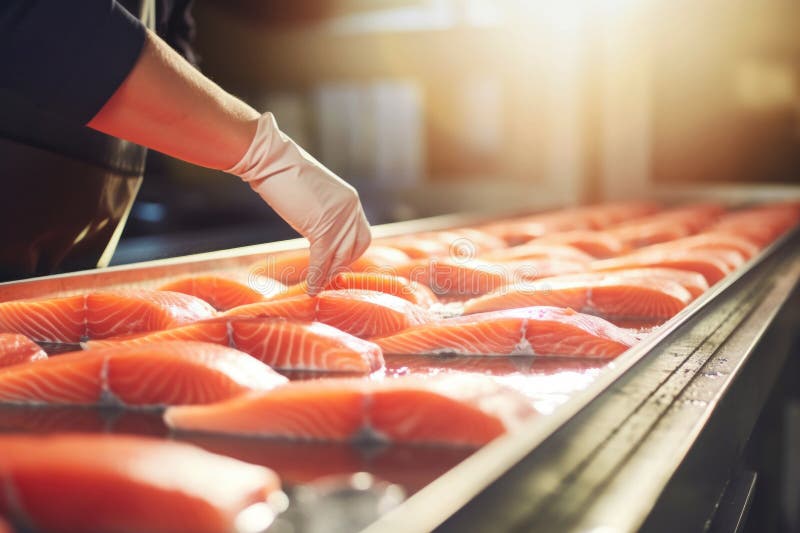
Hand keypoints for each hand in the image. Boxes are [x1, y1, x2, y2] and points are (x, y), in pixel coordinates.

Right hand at [226, 113, 371, 293]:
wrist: (269, 160)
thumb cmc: (283, 174)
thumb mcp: (313, 196)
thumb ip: (323, 214)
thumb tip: (318, 232)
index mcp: (350, 200)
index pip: (360, 234)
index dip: (349, 252)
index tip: (336, 264)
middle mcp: (351, 208)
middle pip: (355, 247)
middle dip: (341, 265)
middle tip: (326, 278)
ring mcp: (339, 217)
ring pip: (339, 256)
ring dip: (327, 275)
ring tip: (316, 287)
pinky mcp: (323, 227)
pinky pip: (322, 259)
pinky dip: (317, 276)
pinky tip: (311, 288)